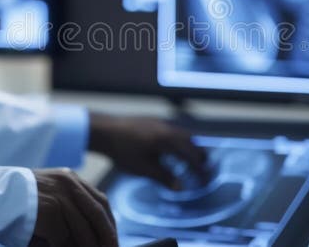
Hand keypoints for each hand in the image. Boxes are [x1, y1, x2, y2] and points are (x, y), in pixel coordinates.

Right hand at [30, 168, 117, 246]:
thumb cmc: (14, 199)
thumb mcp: (47, 194)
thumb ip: (68, 205)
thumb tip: (92, 231)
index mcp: (69, 177)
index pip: (100, 201)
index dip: (109, 223)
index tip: (113, 239)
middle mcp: (67, 182)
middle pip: (98, 212)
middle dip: (107, 235)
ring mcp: (59, 194)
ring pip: (83, 227)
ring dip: (89, 246)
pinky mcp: (49, 209)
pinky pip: (63, 236)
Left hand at [88, 113, 208, 189]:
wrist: (104, 130)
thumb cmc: (123, 150)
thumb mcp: (144, 168)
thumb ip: (164, 177)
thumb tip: (180, 187)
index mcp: (169, 141)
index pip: (192, 156)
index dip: (200, 169)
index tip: (204, 179)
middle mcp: (168, 129)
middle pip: (192, 142)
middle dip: (200, 156)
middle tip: (203, 169)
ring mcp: (161, 123)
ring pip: (183, 135)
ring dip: (190, 147)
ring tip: (190, 159)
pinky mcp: (153, 122)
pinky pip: (173, 131)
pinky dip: (179, 141)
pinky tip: (171, 149)